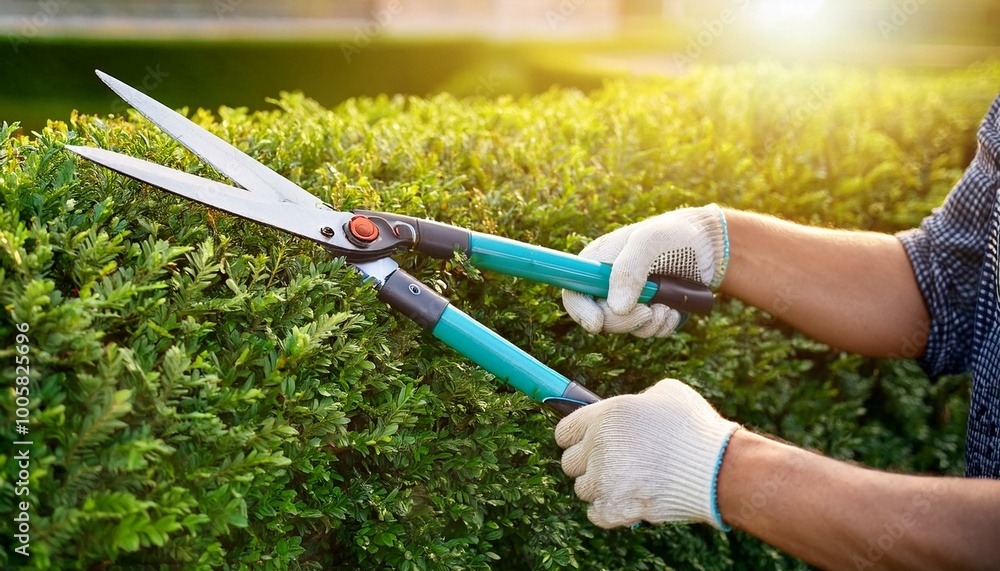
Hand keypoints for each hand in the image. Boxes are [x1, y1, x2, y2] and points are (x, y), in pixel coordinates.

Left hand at [555, 378, 738, 528]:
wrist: (718, 467)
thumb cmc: (695, 426)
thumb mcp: (666, 393)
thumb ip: (638, 400)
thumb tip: (632, 408)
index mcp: (605, 416)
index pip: (564, 431)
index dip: (574, 436)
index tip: (584, 441)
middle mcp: (598, 447)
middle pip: (569, 462)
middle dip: (587, 462)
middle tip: (610, 461)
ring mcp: (605, 480)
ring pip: (582, 489)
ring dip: (599, 486)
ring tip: (624, 480)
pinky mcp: (617, 508)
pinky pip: (595, 513)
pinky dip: (606, 510)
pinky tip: (623, 499)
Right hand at [562, 205, 727, 336]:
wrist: (710, 246)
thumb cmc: (676, 234)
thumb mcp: (651, 241)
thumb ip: (630, 270)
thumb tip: (616, 308)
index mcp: (597, 263)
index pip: (573, 293)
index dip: (580, 311)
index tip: (597, 322)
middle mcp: (608, 284)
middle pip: (599, 318)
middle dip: (624, 321)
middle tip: (649, 311)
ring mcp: (629, 300)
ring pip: (626, 328)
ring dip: (648, 323)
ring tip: (667, 304)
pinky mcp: (648, 311)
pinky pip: (648, 331)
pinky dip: (662, 326)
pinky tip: (674, 309)